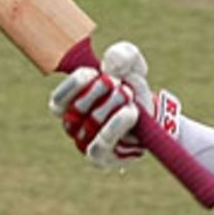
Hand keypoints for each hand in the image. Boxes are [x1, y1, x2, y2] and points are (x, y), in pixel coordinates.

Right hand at [49, 41, 180, 170]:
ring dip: (110, 106)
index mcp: (71, 106)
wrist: (154, 116)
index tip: (93, 71)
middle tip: (117, 82)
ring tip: (127, 94)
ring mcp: (87, 145)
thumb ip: (122, 55)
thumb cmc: (133, 89)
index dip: (73, 86)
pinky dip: (116, 125)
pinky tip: (130, 112)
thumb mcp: (132, 65)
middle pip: (75, 111)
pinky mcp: (103, 159)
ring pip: (90, 125)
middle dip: (98, 91)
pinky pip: (100, 144)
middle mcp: (75, 128)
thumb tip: (110, 65)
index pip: (58, 101)